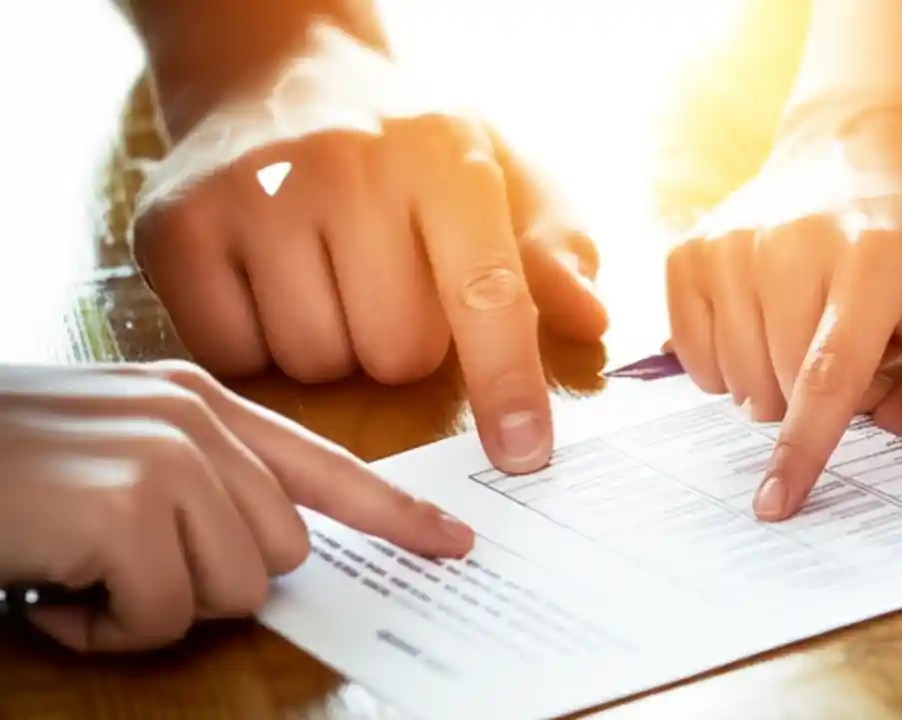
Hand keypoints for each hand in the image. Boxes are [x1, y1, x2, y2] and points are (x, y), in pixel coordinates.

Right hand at [0, 361, 473, 651]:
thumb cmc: (6, 460)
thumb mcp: (113, 448)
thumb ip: (199, 480)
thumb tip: (262, 547)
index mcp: (204, 403)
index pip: (325, 465)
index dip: (395, 510)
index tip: (452, 541)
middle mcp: (198, 422)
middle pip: (282, 551)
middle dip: (206, 583)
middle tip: (120, 566)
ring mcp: (168, 460)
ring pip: (236, 589)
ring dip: (153, 607)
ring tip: (82, 573)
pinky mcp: (128, 508)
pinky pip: (165, 617)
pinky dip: (107, 630)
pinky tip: (56, 594)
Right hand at [134, 26, 604, 472]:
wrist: (281, 75)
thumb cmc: (408, 148)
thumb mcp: (499, 175)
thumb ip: (550, 251)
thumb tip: (588, 320)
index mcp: (443, 156)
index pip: (485, 293)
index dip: (507, 383)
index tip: (522, 455)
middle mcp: (346, 166)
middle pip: (393, 352)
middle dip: (402, 346)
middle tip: (386, 285)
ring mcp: (252, 192)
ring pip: (314, 363)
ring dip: (332, 347)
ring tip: (329, 279)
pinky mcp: (176, 226)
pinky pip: (234, 355)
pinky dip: (258, 344)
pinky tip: (270, 284)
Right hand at [666, 111, 901, 520]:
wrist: (855, 146)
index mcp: (871, 258)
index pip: (829, 373)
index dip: (805, 448)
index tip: (778, 503)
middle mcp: (789, 244)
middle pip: (778, 387)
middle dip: (815, 403)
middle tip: (848, 358)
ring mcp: (730, 244)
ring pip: (734, 380)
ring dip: (772, 387)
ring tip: (805, 337)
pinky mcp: (691, 250)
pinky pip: (694, 356)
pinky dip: (729, 367)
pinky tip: (762, 331)